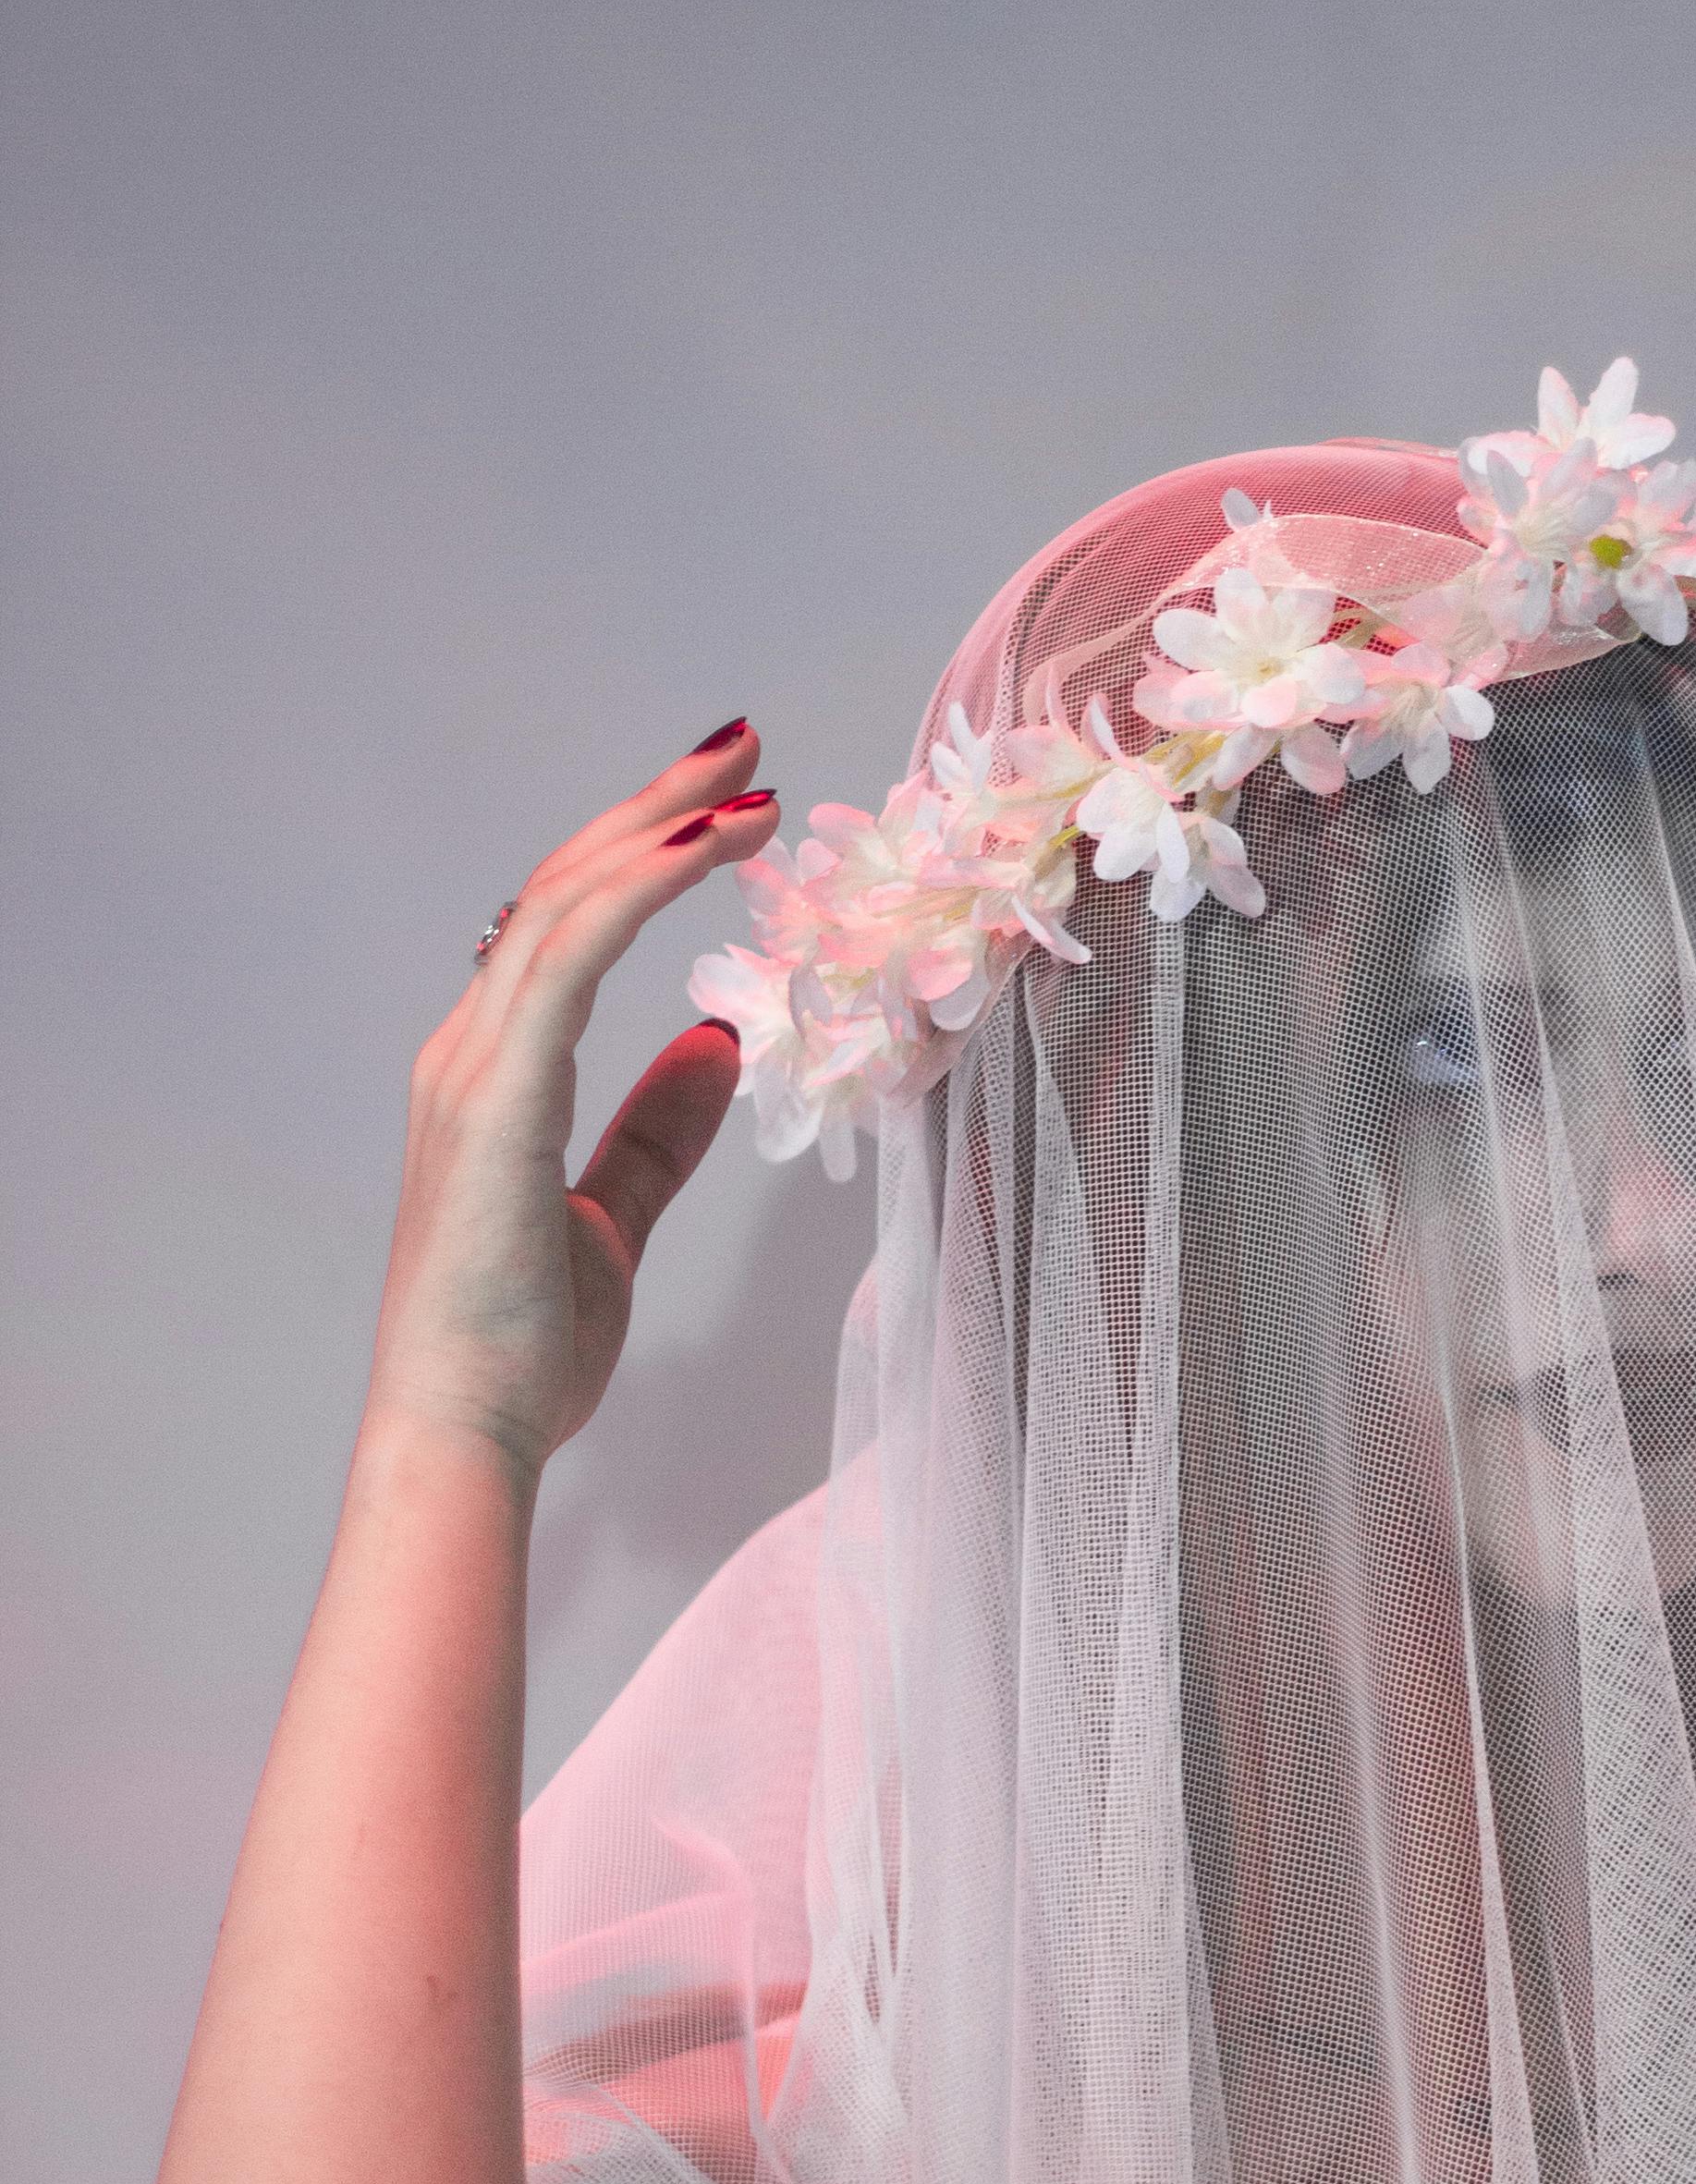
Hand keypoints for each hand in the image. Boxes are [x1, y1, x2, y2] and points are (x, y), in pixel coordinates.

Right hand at [367, 727, 779, 1481]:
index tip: (725, 806)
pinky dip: (633, 897)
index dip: (640, 855)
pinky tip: (700, 855)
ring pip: (561, 908)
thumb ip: (656, 1135)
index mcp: (494, 1076)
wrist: (463, 1435)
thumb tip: (716, 1046)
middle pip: (562, 890)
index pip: (565, 929)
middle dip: (653, 809)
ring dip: (655, 833)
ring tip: (745, 785)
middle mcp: (468, 1053)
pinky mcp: (493, 1104)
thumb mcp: (613, 1223)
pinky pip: (563, 967)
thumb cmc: (520, 1348)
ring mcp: (470, 1073)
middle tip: (743, 748)